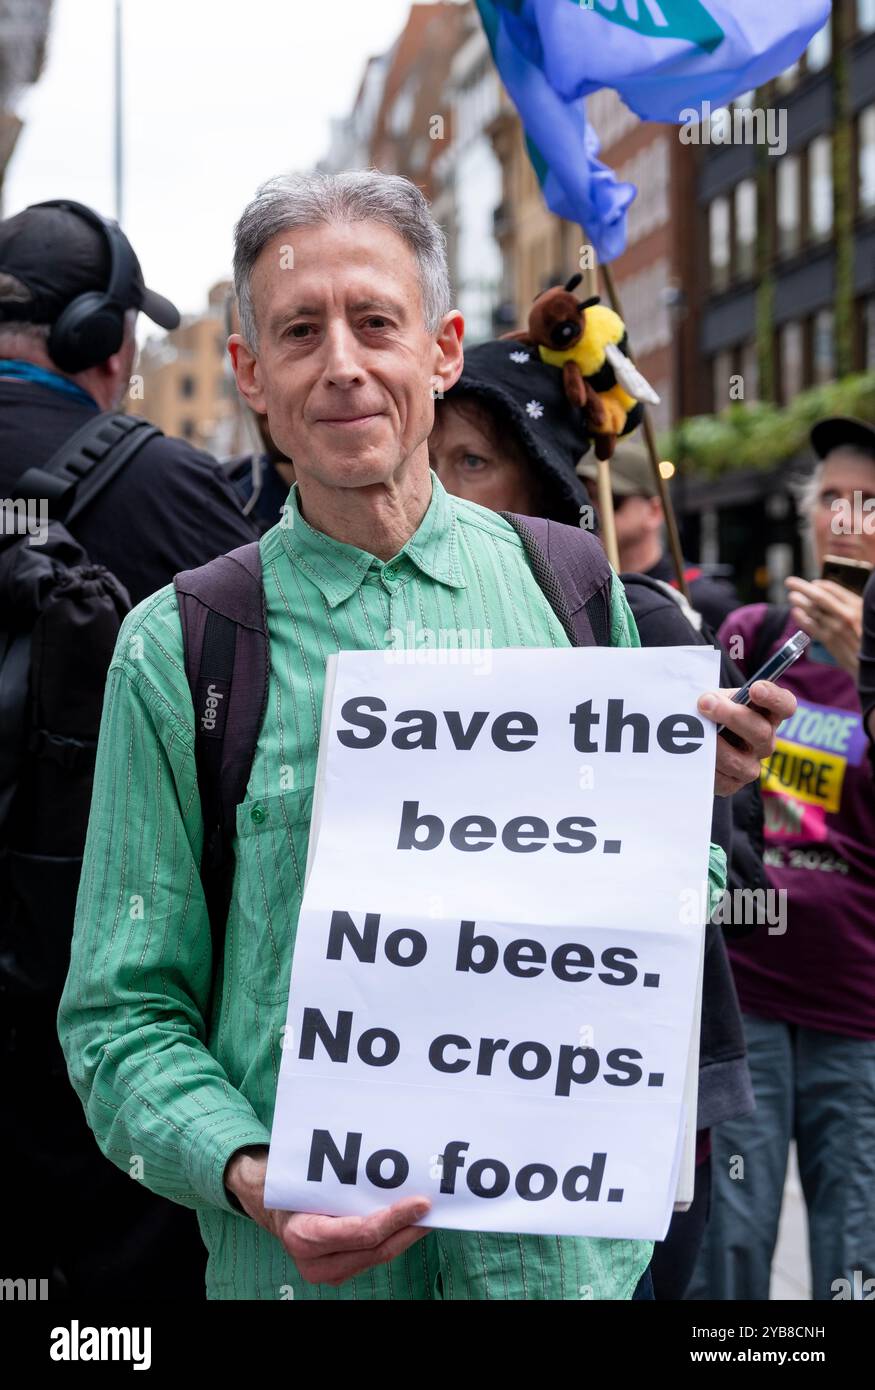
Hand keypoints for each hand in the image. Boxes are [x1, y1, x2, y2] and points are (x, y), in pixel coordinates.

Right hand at [224, 1147, 430, 1287]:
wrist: (276, 1212)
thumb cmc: (294, 1190)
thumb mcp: (308, 1181)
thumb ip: (339, 1179)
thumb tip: (382, 1161)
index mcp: (304, 1236)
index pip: (360, 1232)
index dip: (395, 1218)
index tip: (421, 1203)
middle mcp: (315, 1262)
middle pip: (374, 1248)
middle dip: (408, 1229)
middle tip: (432, 1209)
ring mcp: (327, 1273)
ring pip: (378, 1257)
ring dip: (406, 1236)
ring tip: (427, 1216)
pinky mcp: (339, 1273)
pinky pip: (373, 1258)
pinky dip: (394, 1240)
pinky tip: (410, 1225)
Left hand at [698, 681, 795, 795]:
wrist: (695, 739)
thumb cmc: (711, 711)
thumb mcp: (717, 696)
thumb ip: (716, 697)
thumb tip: (706, 701)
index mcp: (768, 714)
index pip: (785, 705)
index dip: (774, 698)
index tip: (755, 689)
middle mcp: (765, 740)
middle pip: (761, 732)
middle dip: (732, 716)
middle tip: (706, 704)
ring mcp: (752, 764)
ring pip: (739, 760)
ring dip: (715, 745)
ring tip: (694, 734)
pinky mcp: (734, 783)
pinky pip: (723, 780)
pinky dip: (707, 766)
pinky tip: (696, 756)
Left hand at [785, 575, 862, 678]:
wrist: (873, 662)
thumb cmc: (870, 640)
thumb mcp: (866, 617)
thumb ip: (851, 607)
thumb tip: (832, 599)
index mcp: (857, 605)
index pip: (833, 589)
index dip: (819, 585)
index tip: (811, 583)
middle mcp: (846, 614)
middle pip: (819, 596)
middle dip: (802, 587)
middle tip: (790, 582)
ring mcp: (837, 628)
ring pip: (813, 610)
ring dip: (799, 602)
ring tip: (792, 597)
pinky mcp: (830, 641)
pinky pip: (812, 627)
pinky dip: (802, 618)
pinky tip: (796, 613)